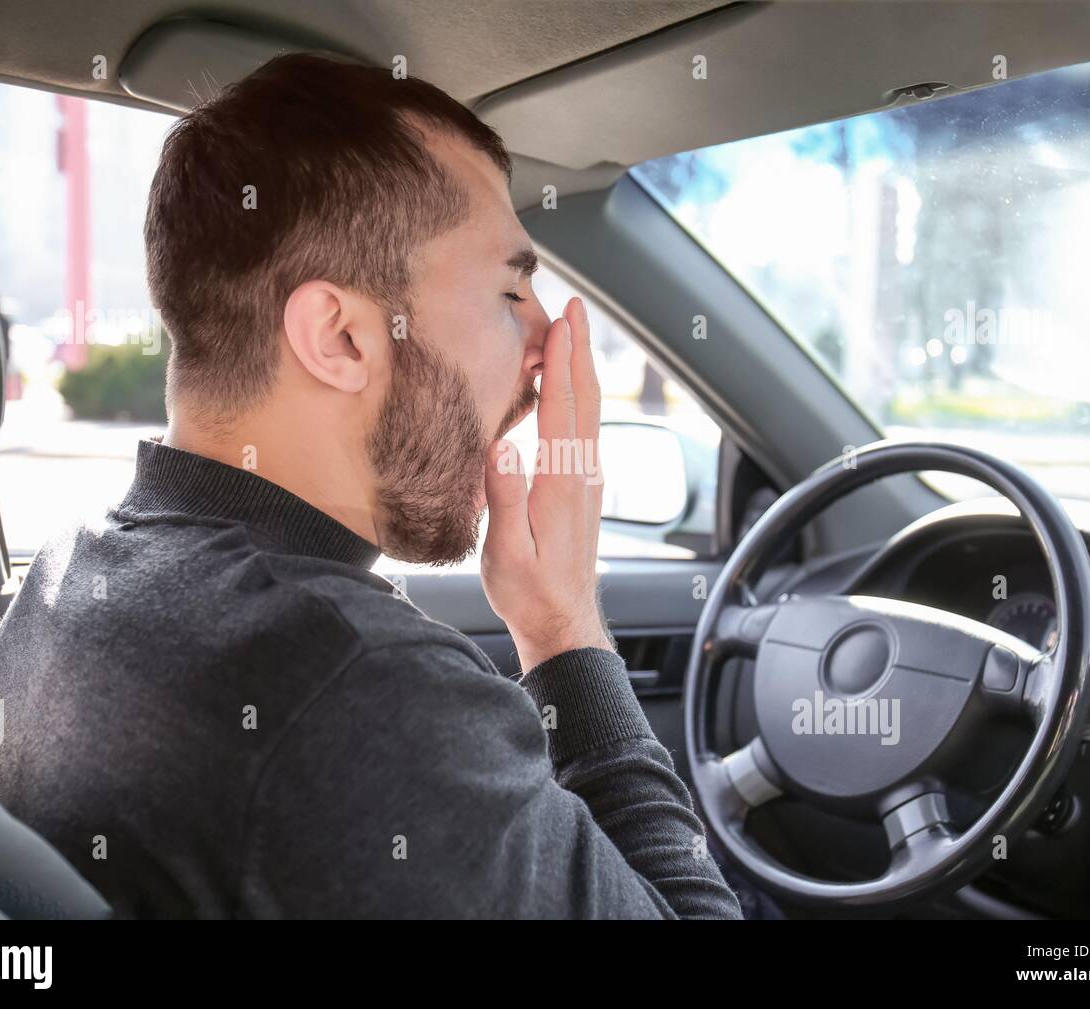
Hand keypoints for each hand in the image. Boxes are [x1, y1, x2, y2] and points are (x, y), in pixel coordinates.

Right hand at [480, 297, 612, 670]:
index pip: (563, 410)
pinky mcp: (580, 489)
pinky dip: (576, 397)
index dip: (562, 363)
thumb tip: (502, 445)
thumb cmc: (529, 591)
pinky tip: (567, 389)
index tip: (563, 323)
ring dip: (580, 369)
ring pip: (587, 413)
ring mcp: (584, 482)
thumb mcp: (505, 551)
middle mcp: (579, 476)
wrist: (562, 621)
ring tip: (572, 335)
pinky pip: (582, 430)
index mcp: (559, 484)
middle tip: (575, 308)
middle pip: (583, 400)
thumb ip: (504, 498)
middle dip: (579, 351)